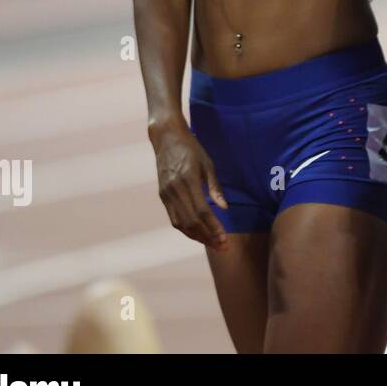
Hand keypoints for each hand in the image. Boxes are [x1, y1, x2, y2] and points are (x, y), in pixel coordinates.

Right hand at [150, 120, 228, 250]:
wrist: (166, 138)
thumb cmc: (192, 149)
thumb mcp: (208, 164)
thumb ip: (215, 187)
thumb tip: (225, 209)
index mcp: (187, 180)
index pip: (202, 211)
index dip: (214, 227)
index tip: (225, 238)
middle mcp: (174, 190)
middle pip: (191, 221)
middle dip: (208, 237)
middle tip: (223, 247)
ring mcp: (166, 194)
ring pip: (181, 223)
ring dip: (197, 237)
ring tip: (213, 244)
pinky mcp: (162, 195)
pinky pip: (174, 218)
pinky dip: (186, 229)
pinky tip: (198, 234)